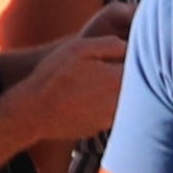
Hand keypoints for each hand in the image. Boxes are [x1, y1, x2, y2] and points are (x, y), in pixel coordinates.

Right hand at [7, 3, 136, 152]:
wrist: (33, 112)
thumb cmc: (54, 76)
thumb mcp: (80, 48)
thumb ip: (110, 44)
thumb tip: (129, 46)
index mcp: (117, 79)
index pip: (139, 65)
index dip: (131, 56)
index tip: (122, 52)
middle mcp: (119, 101)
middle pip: (135, 85)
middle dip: (125, 74)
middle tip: (104, 67)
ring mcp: (110, 118)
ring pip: (123, 101)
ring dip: (115, 91)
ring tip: (93, 83)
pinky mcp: (100, 129)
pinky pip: (110, 113)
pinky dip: (103, 105)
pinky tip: (85, 98)